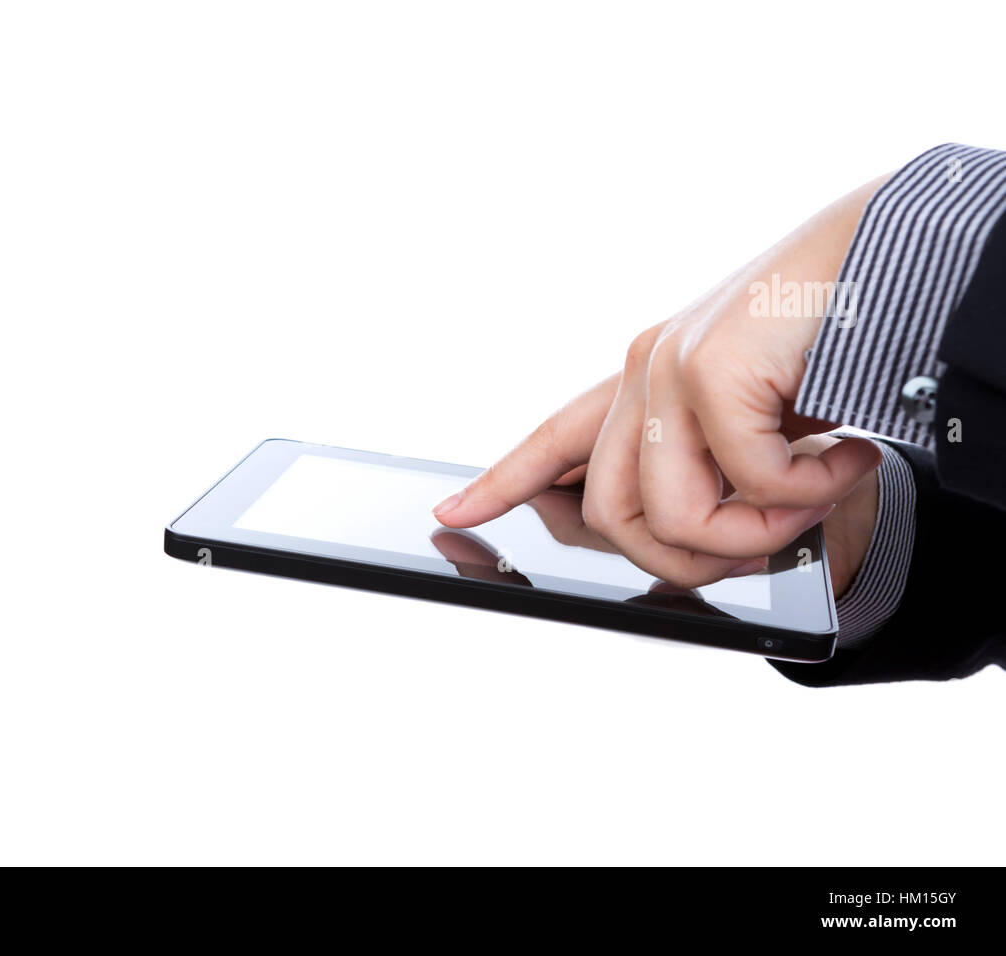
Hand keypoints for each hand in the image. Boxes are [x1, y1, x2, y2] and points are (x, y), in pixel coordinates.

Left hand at [434, 176, 888, 587]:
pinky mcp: (708, 366)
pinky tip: (848, 451)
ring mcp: (669, 367)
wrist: (899, 254)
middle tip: (773, 536)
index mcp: (649, 381)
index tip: (452, 509)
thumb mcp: (762, 420)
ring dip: (760, 534)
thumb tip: (687, 536)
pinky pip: (749, 487)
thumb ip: (711, 465)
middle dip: (694, 559)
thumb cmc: (836, 343)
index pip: (555, 439)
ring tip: (818, 487)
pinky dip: (810, 492)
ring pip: (672, 518)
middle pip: (613, 517)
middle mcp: (645, 372)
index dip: (503, 481)